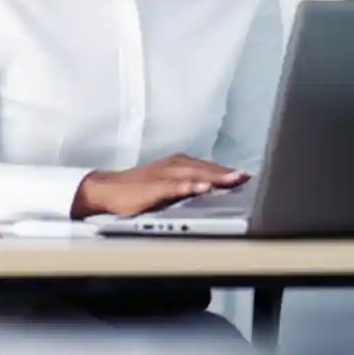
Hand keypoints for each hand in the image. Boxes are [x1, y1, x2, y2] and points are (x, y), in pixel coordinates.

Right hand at [70, 154, 249, 218]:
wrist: (106, 190)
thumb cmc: (137, 189)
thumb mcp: (166, 184)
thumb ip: (186, 184)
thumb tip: (212, 190)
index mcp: (176, 164)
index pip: (207, 167)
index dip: (226, 171)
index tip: (247, 177)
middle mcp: (171, 165)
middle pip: (204, 168)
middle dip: (225, 173)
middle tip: (246, 177)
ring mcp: (162, 175)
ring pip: (192, 173)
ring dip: (213, 176)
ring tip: (232, 180)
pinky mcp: (152, 187)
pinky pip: (173, 185)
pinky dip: (189, 186)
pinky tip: (202, 189)